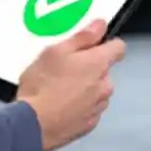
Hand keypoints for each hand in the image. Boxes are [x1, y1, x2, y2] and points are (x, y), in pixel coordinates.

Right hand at [17, 19, 126, 150]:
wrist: (32, 125)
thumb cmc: (42, 87)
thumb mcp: (56, 51)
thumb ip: (83, 37)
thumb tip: (99, 25)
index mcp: (98, 64)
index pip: (118, 47)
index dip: (106, 43)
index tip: (94, 43)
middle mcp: (104, 86)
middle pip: (104, 71)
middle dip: (88, 68)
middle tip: (64, 68)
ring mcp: (97, 107)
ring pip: (96, 91)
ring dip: (84, 88)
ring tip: (58, 89)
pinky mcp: (88, 124)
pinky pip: (88, 109)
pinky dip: (78, 106)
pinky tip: (59, 104)